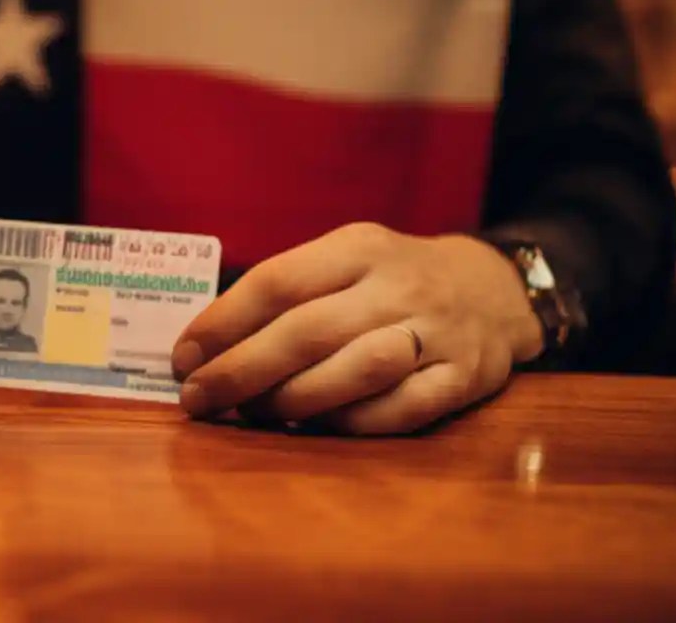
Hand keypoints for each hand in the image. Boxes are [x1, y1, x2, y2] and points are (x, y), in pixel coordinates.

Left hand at [170, 222, 543, 433]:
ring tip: (251, 413)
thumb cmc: (389, 280)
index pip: (277, 282)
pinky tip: (315, 428)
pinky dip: (351, 423)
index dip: (222, 323)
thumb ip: (288, 293)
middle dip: (241, 371)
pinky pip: (401, 410)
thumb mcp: (344, 259)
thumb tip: (204, 345)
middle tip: (197, 399)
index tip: (182, 357)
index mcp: (358, 246)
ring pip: (355, 371)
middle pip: (307, 331)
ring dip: (292, 399)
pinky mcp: (466, 377)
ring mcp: (437, 332)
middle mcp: (399, 284)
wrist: (492, 288)